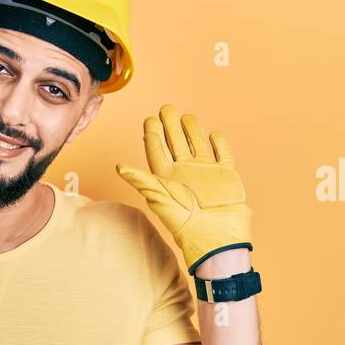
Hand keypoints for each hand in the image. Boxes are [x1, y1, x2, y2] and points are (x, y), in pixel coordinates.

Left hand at [115, 103, 252, 273]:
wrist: (216, 237)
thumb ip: (142, 180)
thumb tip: (119, 168)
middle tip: (166, 107)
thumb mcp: (160, 199)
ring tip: (186, 116)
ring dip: (191, 130)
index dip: (153, 135)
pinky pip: (223, 155)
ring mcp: (206, 173)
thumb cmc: (185, 224)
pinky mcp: (226, 176)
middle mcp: (185, 173)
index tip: (149, 119)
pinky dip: (219, 144)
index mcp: (167, 178)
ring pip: (198, 145)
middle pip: (176, 144)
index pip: (157, 152)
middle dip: (170, 126)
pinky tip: (214, 133)